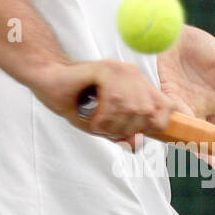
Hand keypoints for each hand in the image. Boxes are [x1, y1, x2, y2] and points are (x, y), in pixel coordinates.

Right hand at [30, 58, 172, 149]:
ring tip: (95, 123)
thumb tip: (137, 145)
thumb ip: (122, 134)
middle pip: (148, 113)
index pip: (166, 108)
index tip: (132, 134)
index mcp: (139, 86)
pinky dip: (103, 116)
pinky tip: (91, 116)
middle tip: (104, 129)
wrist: (48, 80)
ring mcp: (121, 70)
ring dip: (112, 124)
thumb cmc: (76, 103)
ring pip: (133, 109)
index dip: (155, 126)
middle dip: (126, 129)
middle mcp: (134, 76)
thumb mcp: (103, 125)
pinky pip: (115, 100)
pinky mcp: (106, 69)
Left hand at [157, 26, 214, 168]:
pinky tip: (182, 129)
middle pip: (203, 136)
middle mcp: (197, 109)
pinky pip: (172, 109)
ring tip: (201, 155)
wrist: (176, 35)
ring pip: (186, 129)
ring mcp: (181, 103)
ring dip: (192, 141)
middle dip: (210, 151)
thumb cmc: (199, 47)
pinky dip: (177, 119)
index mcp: (214, 104)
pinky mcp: (166, 93)